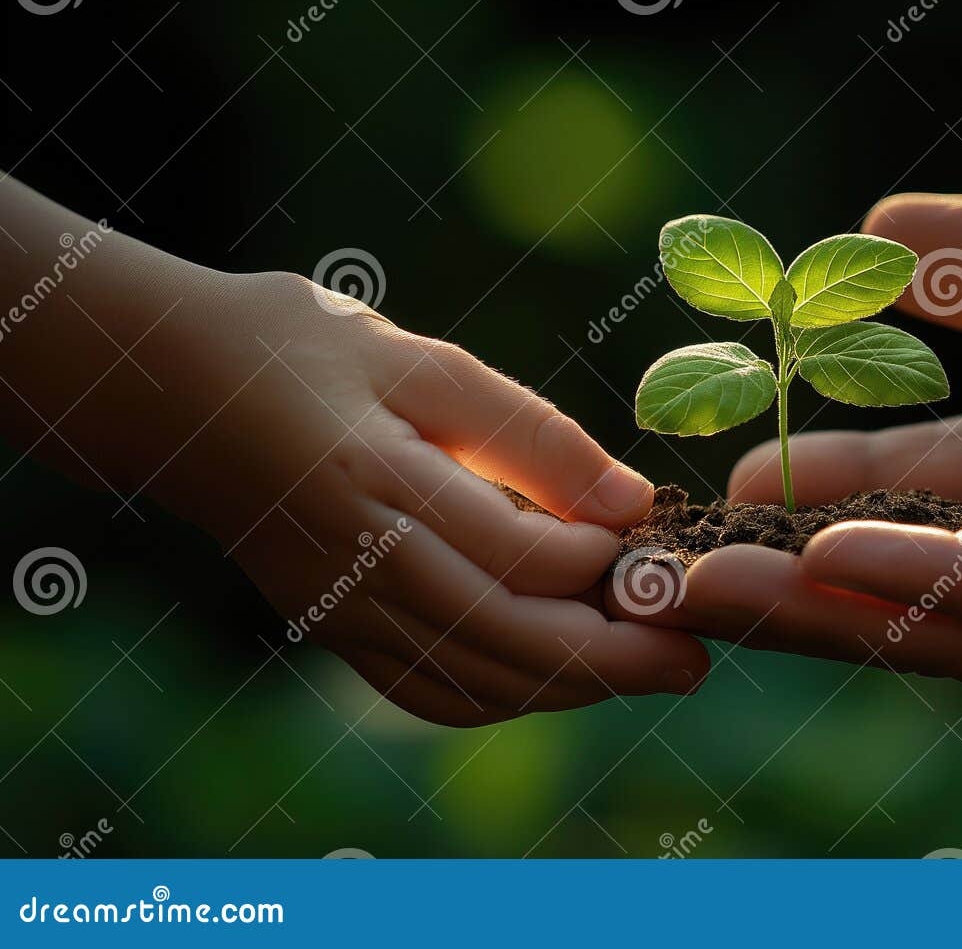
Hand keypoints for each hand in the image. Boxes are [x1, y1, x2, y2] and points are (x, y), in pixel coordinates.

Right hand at [0, 178, 707, 724]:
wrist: (176, 391)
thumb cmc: (306, 352)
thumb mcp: (427, 364)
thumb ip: (533, 438)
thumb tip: (635, 504)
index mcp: (379, 484)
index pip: (518, 554)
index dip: (600, 562)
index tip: (661, 545)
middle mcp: (357, 568)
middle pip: (507, 644)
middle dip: (615, 663)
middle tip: (696, 662)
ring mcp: (339, 614)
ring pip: (474, 684)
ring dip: (572, 689)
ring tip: (648, 669)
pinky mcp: (332, 632)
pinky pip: (428, 693)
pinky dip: (504, 699)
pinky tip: (559, 680)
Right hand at [616, 188, 961, 685]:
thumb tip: (881, 238)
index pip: (950, 506)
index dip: (841, 497)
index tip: (734, 477)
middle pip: (939, 588)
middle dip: (805, 586)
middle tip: (676, 570)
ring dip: (836, 610)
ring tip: (715, 584)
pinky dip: (940, 585)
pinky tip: (839, 562)